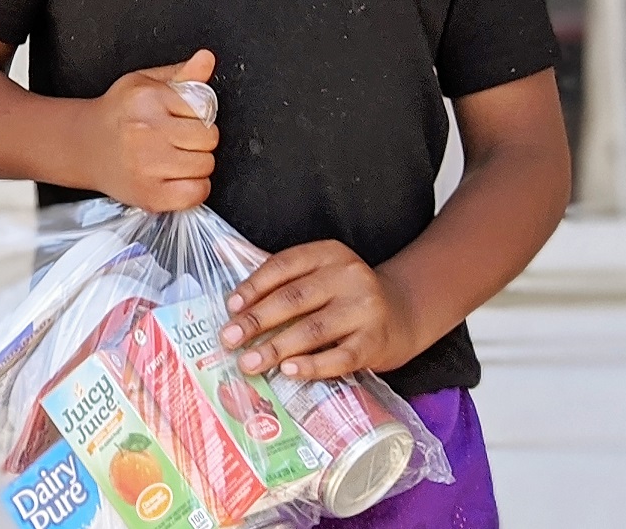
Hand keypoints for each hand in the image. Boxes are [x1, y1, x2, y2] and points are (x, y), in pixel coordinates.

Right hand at [78, 49, 218, 211]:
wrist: (85, 146)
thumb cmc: (118, 114)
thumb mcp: (145, 83)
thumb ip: (181, 74)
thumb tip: (207, 58)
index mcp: (147, 99)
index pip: (205, 108)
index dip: (197, 114)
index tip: (181, 117)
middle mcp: (146, 132)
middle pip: (209, 139)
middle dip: (198, 139)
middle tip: (176, 139)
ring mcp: (147, 166)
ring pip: (206, 166)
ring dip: (196, 164)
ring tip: (172, 157)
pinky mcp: (150, 195)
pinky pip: (197, 193)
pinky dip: (192, 189)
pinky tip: (174, 177)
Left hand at [220, 241, 420, 379]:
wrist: (402, 314)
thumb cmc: (345, 295)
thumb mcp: (318, 272)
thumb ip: (278, 272)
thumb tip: (224, 262)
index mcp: (329, 254)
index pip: (284, 265)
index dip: (253, 286)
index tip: (230, 306)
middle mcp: (349, 276)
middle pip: (293, 298)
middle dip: (256, 320)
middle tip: (229, 339)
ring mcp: (366, 309)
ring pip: (313, 329)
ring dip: (275, 348)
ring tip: (249, 362)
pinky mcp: (376, 342)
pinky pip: (340, 356)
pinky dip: (312, 365)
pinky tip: (289, 371)